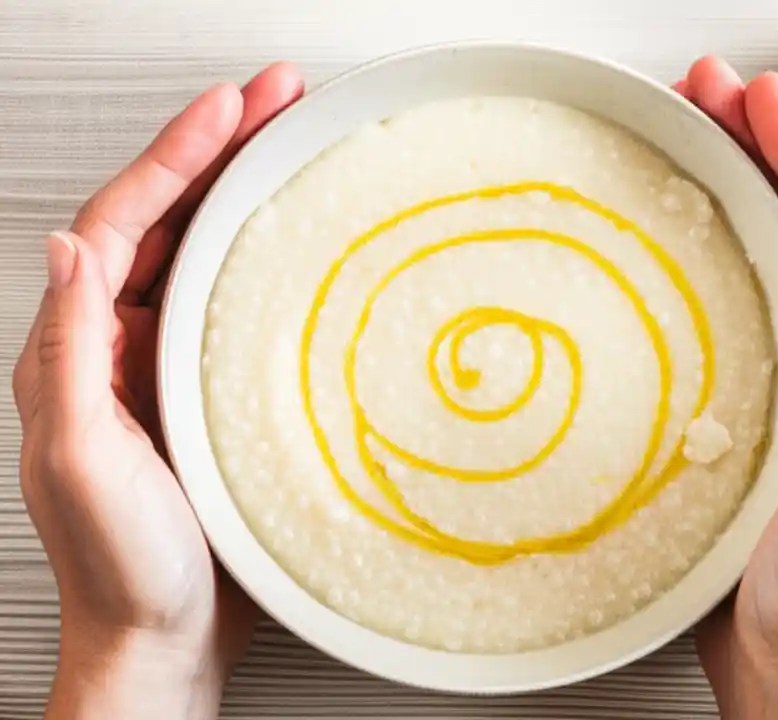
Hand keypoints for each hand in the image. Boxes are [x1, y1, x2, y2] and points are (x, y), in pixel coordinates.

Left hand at [11, 64, 303, 718]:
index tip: (228, 108)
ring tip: (293, 142)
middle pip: (168, 219)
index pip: (122, 223)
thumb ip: (72, 356)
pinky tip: (302, 242)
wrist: (164, 640)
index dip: (176, 156)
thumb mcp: (81, 462)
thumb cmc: (123, 568)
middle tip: (277, 99)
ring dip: (246, 191)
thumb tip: (66, 250)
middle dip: (220, 148)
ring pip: (205, 252)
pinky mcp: (209, 391)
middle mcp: (120, 346)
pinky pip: (238, 301)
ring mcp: (166, 365)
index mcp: (78, 352)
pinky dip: (268, 257)